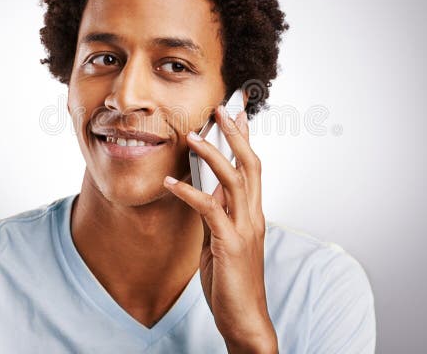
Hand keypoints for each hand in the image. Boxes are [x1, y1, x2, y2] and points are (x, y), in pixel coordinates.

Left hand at [164, 105, 277, 353]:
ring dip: (214, 155)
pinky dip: (190, 193)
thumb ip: (216, 214)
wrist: (244, 318)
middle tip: (221, 108)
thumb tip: (204, 190)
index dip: (245, 138)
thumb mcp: (221, 240)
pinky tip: (172, 183)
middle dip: (235, 134)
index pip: (253, 167)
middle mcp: (254, 216)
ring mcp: (245, 229)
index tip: (236, 112)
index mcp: (253, 213)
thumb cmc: (231, 281)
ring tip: (192, 136)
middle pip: (251, 164)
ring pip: (235, 181)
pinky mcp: (231, 245)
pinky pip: (211, 210)